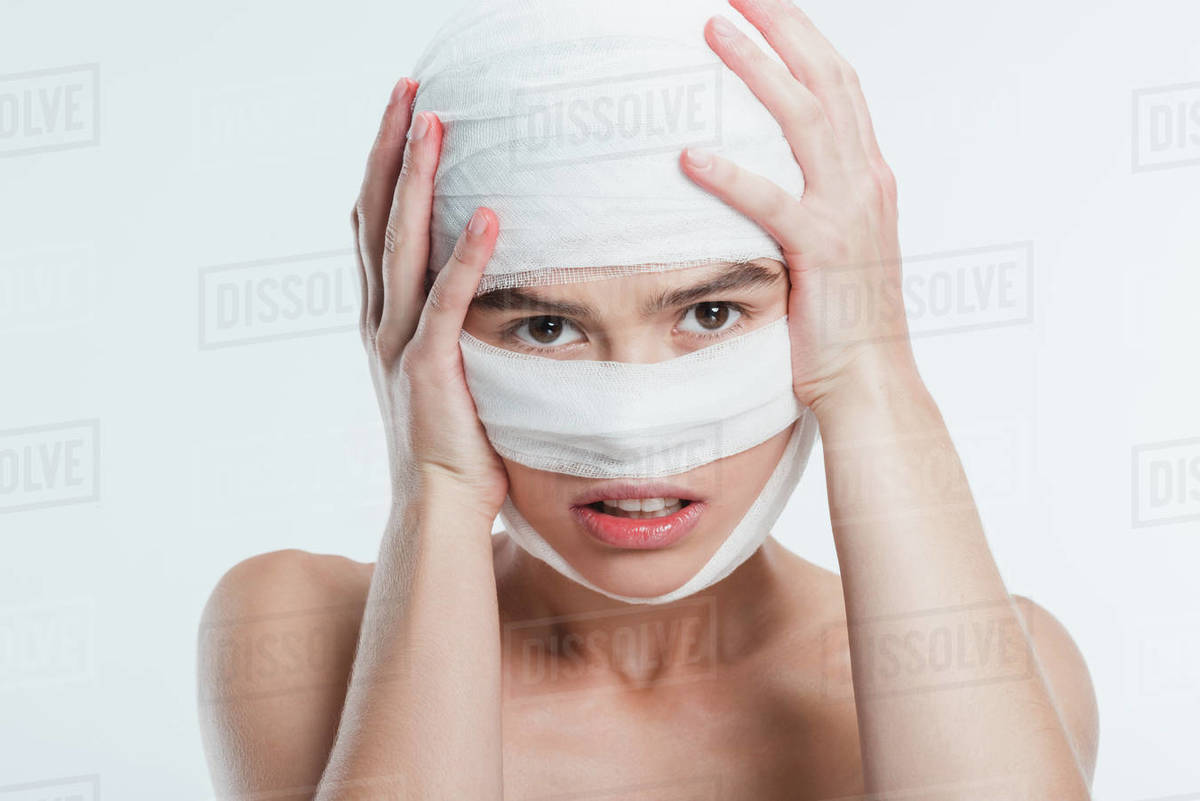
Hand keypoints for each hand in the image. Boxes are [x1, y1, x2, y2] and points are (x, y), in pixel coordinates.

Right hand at [352, 79, 508, 515]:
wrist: (436, 504)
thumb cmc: (452, 437)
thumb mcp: (442, 365)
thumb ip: (448, 318)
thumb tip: (483, 278)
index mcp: (380, 316)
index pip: (373, 224)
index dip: (384, 166)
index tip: (403, 114)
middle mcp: (379, 320)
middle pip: (377, 215)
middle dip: (391, 148)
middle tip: (409, 90)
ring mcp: (397, 342)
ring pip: (402, 245)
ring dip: (417, 181)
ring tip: (434, 125)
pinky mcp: (428, 369)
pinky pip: (447, 302)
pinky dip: (466, 257)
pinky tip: (490, 216)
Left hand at [681, 0, 919, 414]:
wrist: (870, 381)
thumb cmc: (843, 319)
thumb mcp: (833, 244)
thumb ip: (812, 199)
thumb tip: (766, 172)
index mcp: (867, 176)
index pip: (838, 85)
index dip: (802, 38)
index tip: (762, 6)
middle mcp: (865, 182)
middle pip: (826, 81)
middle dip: (782, 28)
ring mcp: (849, 213)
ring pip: (805, 121)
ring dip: (757, 70)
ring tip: (712, 32)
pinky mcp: (823, 254)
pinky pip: (773, 204)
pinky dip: (732, 176)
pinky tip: (689, 156)